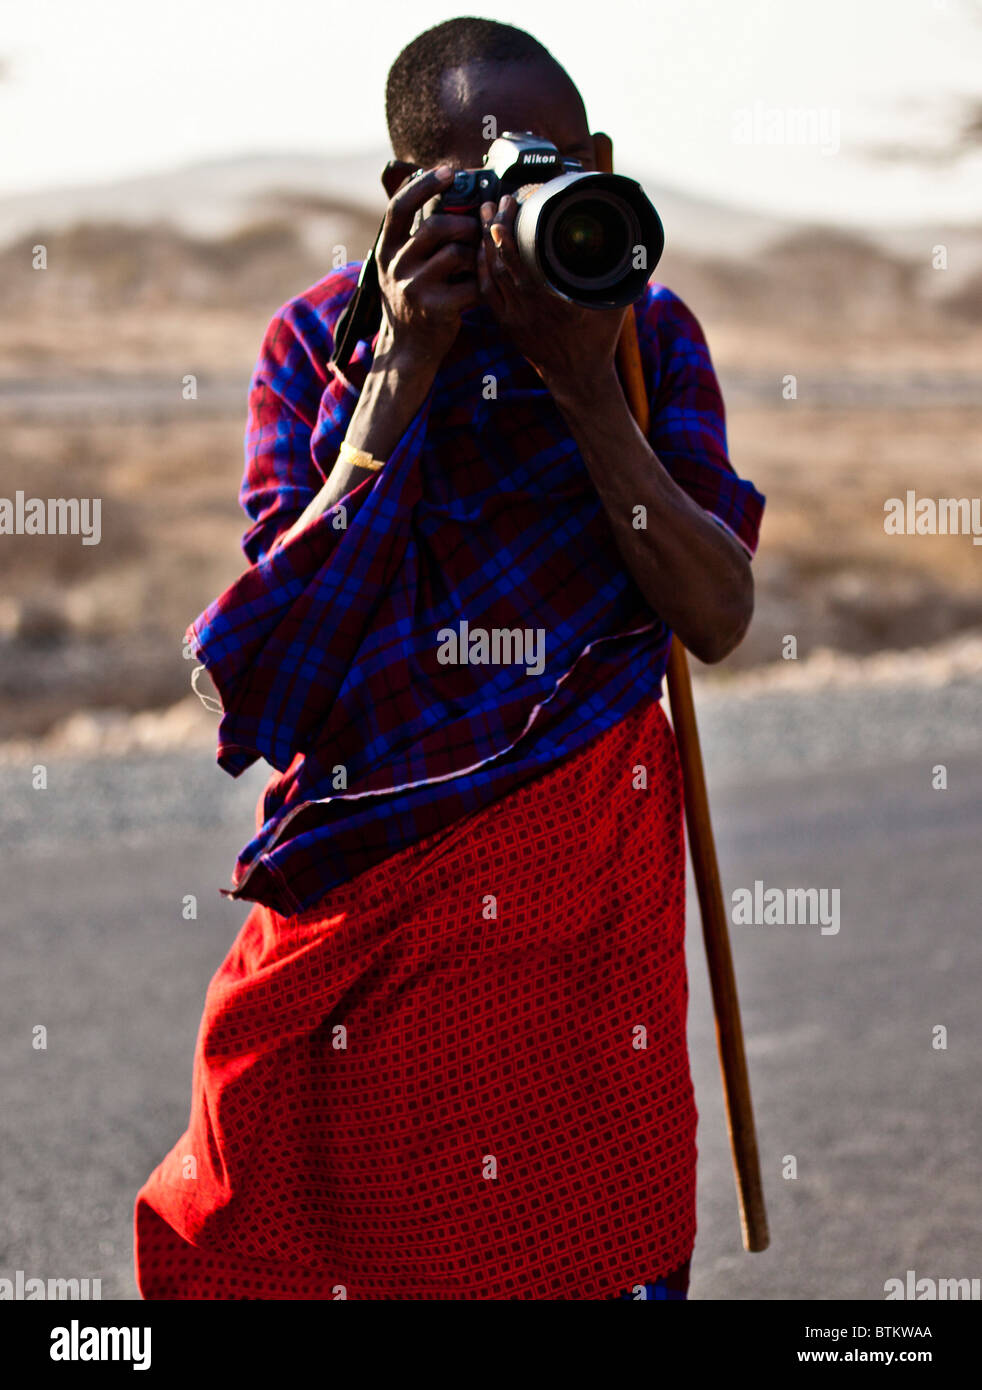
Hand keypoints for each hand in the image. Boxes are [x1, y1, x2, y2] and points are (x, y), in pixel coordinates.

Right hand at [375, 165, 482, 371]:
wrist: (407, 347)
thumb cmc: (412, 297)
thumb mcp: (399, 263)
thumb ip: (411, 232)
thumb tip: (432, 186)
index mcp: (386, 249)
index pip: (399, 206)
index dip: (425, 184)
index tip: (450, 171)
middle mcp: (395, 266)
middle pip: (435, 226)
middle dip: (464, 224)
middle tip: (476, 230)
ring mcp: (414, 288)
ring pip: (456, 254)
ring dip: (474, 255)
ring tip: (476, 263)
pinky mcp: (435, 309)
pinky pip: (470, 284)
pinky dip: (480, 283)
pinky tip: (478, 287)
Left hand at [476, 194, 627, 390]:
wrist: (579, 379)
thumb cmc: (598, 341)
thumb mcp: (615, 305)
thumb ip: (621, 273)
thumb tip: (636, 243)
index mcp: (551, 304)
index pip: (519, 266)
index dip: (506, 237)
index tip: (504, 210)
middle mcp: (526, 311)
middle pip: (499, 264)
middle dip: (492, 230)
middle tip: (493, 202)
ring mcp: (513, 319)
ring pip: (488, 277)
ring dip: (483, 245)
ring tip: (485, 215)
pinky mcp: (506, 325)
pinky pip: (486, 293)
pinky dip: (482, 268)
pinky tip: (482, 248)